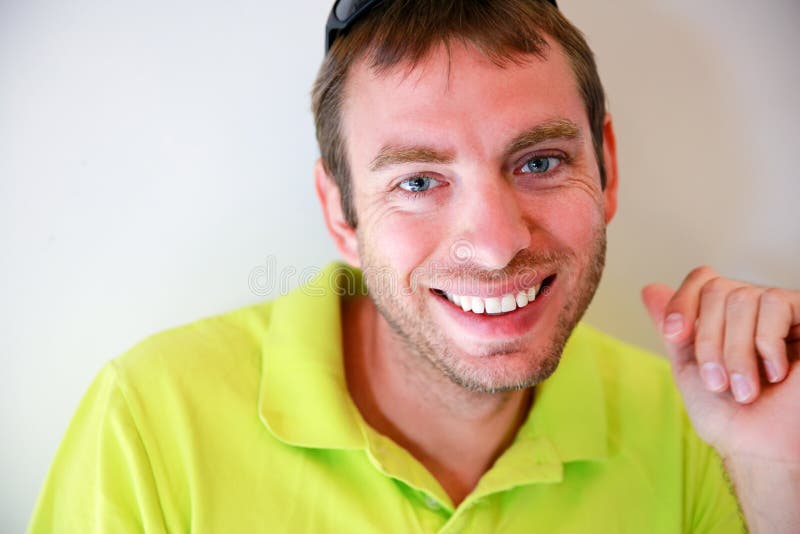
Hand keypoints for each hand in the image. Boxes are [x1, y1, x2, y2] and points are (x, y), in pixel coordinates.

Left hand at [641, 266, 799, 461]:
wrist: (764, 450)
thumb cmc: (731, 419)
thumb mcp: (690, 369)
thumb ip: (674, 330)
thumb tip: (649, 289)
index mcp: (726, 319)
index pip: (702, 279)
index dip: (682, 301)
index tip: (674, 334)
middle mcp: (754, 311)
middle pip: (717, 289)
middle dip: (709, 340)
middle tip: (717, 381)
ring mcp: (782, 315)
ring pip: (743, 297)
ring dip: (735, 350)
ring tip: (745, 388)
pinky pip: (775, 304)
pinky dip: (766, 344)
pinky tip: (775, 373)